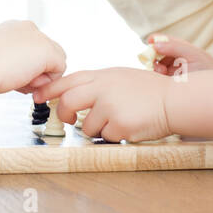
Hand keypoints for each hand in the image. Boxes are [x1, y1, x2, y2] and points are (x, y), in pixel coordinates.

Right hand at [0, 20, 66, 93]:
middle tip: (19, 80)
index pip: (34, 47)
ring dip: (41, 76)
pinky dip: (46, 81)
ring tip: (20, 80)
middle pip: (47, 52)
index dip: (28, 65)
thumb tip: (26, 73)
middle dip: (38, 70)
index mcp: (14, 28)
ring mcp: (39, 37)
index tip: (14, 74)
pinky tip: (27, 81)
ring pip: (55, 60)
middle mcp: (28, 28)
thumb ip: (15, 60)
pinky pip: (59, 70)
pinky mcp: (47, 50)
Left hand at [34, 67, 172, 142]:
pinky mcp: (119, 125)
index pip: (67, 81)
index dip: (49, 90)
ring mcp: (110, 107)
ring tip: (119, 119)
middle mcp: (102, 89)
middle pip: (67, 102)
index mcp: (102, 75)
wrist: (175, 100)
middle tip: (69, 120)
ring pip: (86, 126)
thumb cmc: (149, 90)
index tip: (37, 97)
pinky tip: (130, 125)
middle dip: (63, 114)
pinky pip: (105, 136)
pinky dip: (115, 135)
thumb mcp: (120, 76)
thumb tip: (74, 93)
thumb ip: (98, 83)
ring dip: (98, 128)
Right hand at [148, 33, 212, 75]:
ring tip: (161, 71)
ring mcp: (174, 72)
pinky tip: (161, 78)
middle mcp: (178, 60)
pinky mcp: (172, 84)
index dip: (157, 40)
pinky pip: (159, 78)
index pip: (168, 41)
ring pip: (157, 65)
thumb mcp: (193, 55)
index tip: (149, 41)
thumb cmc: (208, 71)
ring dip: (156, 67)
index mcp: (185, 50)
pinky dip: (157, 76)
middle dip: (154, 55)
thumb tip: (154, 43)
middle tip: (155, 60)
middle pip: (159, 53)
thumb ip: (175, 47)